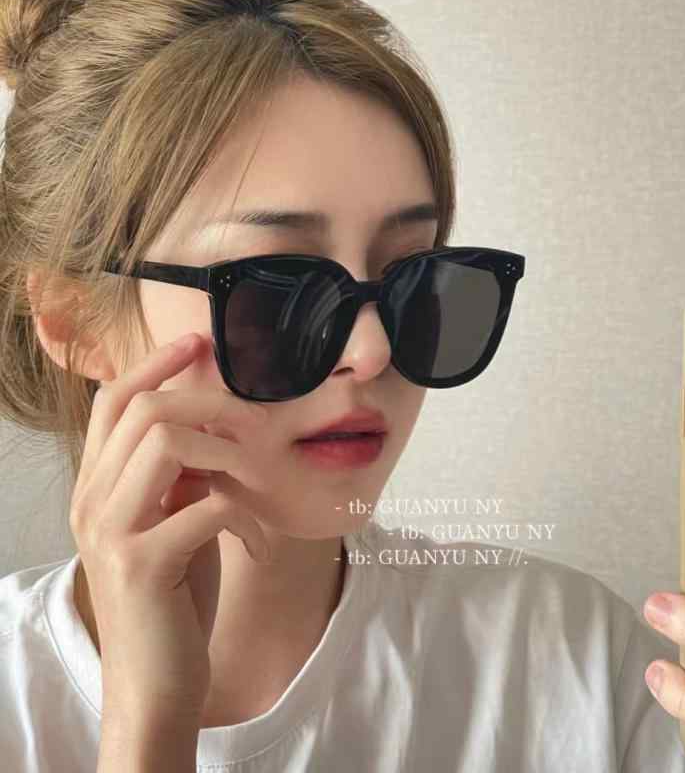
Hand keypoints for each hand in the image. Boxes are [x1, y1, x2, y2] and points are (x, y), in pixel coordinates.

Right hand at [70, 331, 270, 723]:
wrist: (157, 680)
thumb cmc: (172, 596)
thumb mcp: (172, 523)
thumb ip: (179, 478)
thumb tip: (212, 430)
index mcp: (97, 487)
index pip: (112, 402)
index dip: (153, 365)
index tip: (196, 341)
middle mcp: (91, 501)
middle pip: (144, 411)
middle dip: (207, 403)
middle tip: (250, 422)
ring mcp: (110, 531)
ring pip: (166, 441)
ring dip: (226, 454)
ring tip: (251, 485)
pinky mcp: (140, 564)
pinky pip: (208, 504)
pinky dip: (247, 516)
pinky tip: (256, 543)